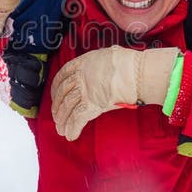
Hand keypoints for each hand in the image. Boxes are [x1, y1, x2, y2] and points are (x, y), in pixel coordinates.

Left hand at [51, 45, 179, 140]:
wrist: (135, 72)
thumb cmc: (128, 64)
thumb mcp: (107, 57)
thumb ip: (99, 65)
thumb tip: (101, 67)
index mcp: (83, 63)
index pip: (62, 75)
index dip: (56, 87)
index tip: (55, 95)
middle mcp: (80, 77)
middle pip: (62, 94)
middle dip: (58, 107)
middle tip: (57, 116)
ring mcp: (84, 91)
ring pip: (67, 108)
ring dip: (63, 121)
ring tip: (62, 130)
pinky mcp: (91, 105)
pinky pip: (77, 119)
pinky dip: (73, 128)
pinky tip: (71, 135)